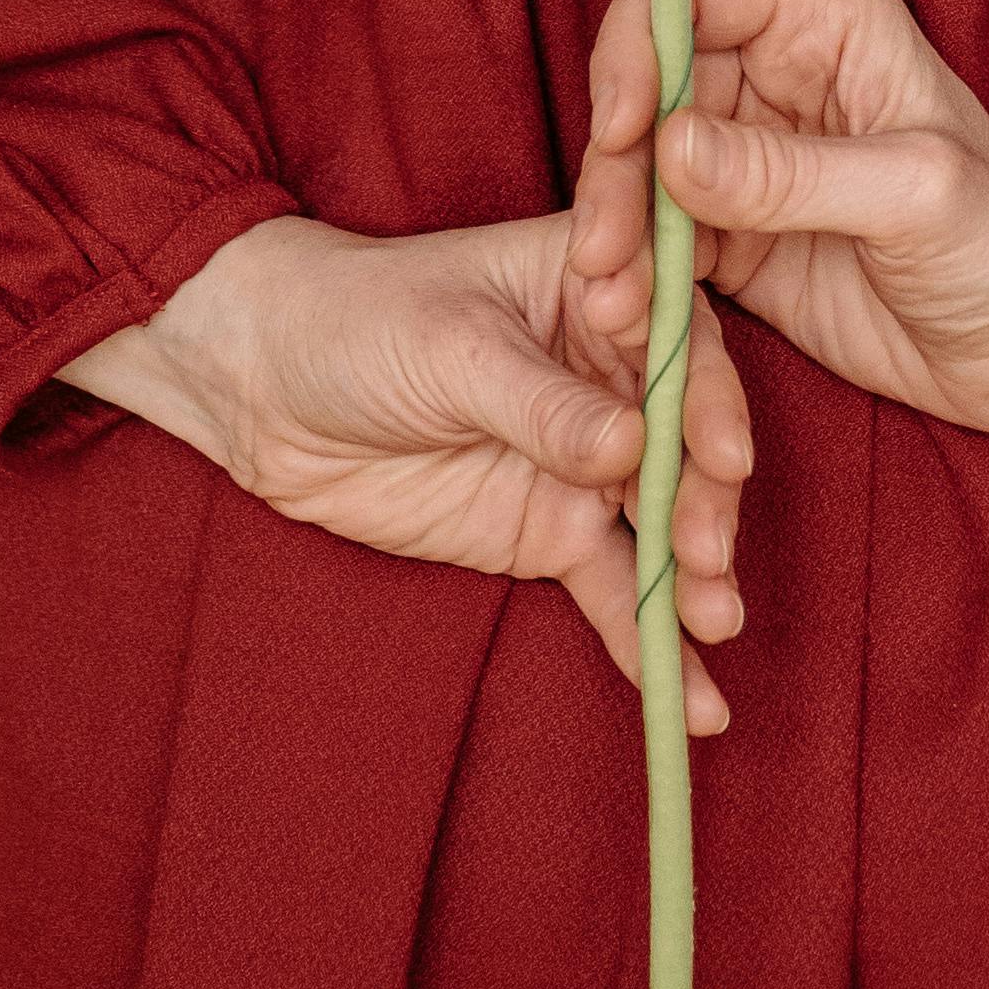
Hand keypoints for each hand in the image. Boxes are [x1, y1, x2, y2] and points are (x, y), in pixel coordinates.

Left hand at [61, 211, 756, 733]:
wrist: (266, 391)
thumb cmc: (358, 322)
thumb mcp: (450, 349)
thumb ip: (542, 402)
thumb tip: (634, 444)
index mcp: (596, 287)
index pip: (678, 335)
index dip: (709, 393)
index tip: (722, 453)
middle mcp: (610, 372)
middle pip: (685, 437)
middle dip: (705, 498)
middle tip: (705, 555)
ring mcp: (587, 459)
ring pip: (661, 519)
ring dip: (693, 575)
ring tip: (714, 625)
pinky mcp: (552, 530)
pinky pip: (615, 588)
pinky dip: (650, 640)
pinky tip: (693, 701)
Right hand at [565, 0, 988, 443]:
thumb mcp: (914, 197)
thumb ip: (790, 172)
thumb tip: (668, 148)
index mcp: (819, 15)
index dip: (634, 50)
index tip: (624, 136)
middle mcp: (767, 69)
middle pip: (639, 84)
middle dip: (612, 167)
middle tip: (605, 253)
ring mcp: (743, 152)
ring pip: (634, 170)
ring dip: (611, 232)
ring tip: (612, 307)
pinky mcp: (731, 232)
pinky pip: (653, 242)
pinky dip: (631, 280)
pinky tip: (626, 325)